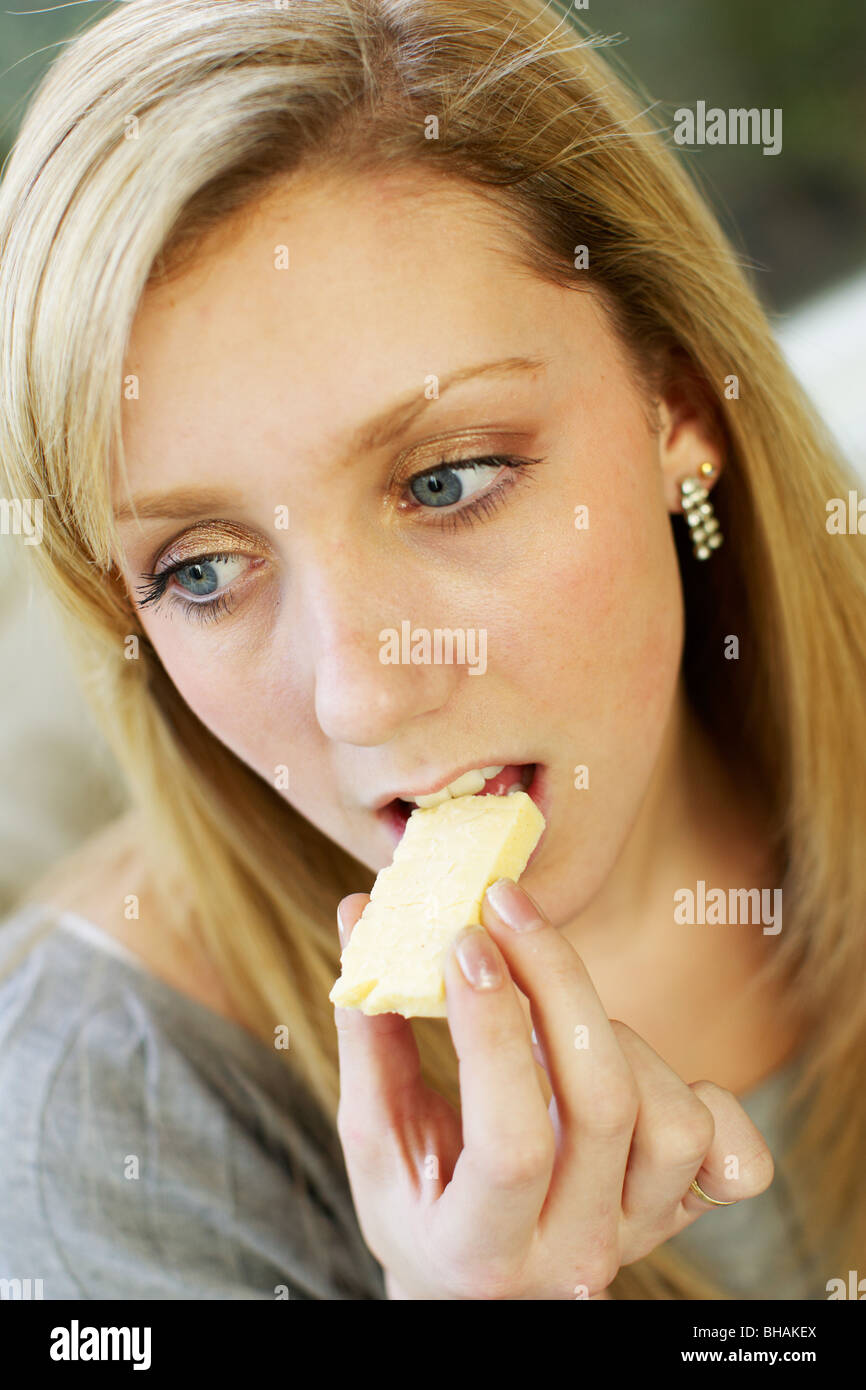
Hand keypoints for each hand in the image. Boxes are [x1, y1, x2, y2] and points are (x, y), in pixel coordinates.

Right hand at [333, 879, 773, 1299]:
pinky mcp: (682, 1216)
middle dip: (556, 983)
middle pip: (602, 1105)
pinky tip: (639, 1069)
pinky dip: (702, 1097)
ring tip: (553, 1018)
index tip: (466, 941)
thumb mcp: (376, 1144)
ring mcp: (639, 1238)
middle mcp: (574, 1255)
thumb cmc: (419, 1208)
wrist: (482, 1288)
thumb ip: (370, 1039)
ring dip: (612, 1036)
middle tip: (508, 907)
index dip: (493, 1031)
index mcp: (481, 1251)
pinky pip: (738, 1158)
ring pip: (673, 1121)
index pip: (510, 1141)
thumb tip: (358, 915)